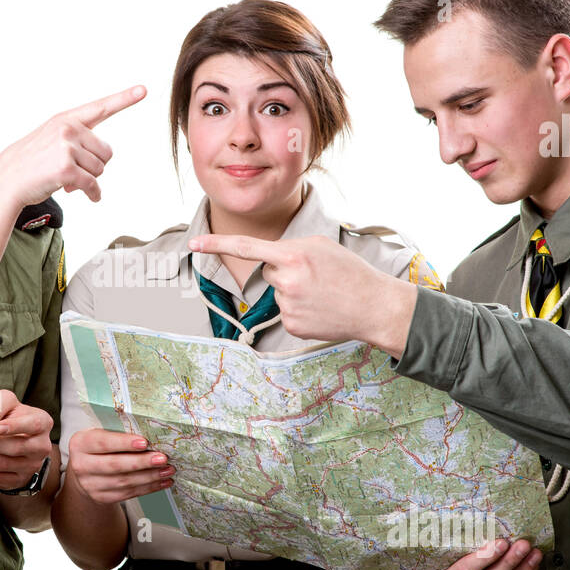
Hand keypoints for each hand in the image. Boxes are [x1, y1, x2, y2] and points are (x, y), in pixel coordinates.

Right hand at [0, 85, 145, 206]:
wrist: (6, 180)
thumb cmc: (31, 163)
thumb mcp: (51, 141)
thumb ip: (77, 143)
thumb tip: (99, 167)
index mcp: (66, 119)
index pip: (100, 107)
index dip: (124, 99)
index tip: (143, 90)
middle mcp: (68, 129)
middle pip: (106, 152)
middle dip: (95, 166)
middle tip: (74, 170)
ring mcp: (67, 148)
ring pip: (100, 169)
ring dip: (90, 179)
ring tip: (68, 180)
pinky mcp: (66, 169)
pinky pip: (93, 184)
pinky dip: (94, 194)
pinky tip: (90, 197)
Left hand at [0, 390, 53, 491]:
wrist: (16, 438)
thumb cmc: (11, 416)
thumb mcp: (7, 403)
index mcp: (43, 423)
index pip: (32, 425)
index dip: (14, 427)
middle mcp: (42, 446)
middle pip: (17, 447)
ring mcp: (33, 465)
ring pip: (5, 464)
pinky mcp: (20, 479)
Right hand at [67, 428, 174, 503]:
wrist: (84, 471)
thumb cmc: (98, 446)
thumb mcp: (100, 433)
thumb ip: (117, 432)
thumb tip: (151, 430)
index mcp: (80, 443)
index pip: (103, 442)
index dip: (124, 443)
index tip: (145, 442)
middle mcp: (81, 465)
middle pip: (115, 465)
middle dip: (142, 462)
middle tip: (163, 458)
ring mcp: (90, 485)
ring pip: (124, 482)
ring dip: (150, 476)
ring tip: (168, 470)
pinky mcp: (102, 497)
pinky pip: (128, 493)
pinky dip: (148, 488)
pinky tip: (162, 481)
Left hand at [188, 233, 415, 355]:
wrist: (375, 306)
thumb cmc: (350, 272)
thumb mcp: (321, 245)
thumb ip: (291, 247)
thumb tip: (270, 261)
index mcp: (293, 256)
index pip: (246, 248)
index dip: (216, 245)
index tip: (194, 244)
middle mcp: (286, 281)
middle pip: (268, 272)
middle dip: (286, 271)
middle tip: (316, 277)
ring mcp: (288, 306)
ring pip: (277, 293)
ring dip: (295, 291)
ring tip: (323, 293)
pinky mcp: (292, 326)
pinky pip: (285, 311)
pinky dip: (300, 309)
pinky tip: (320, 309)